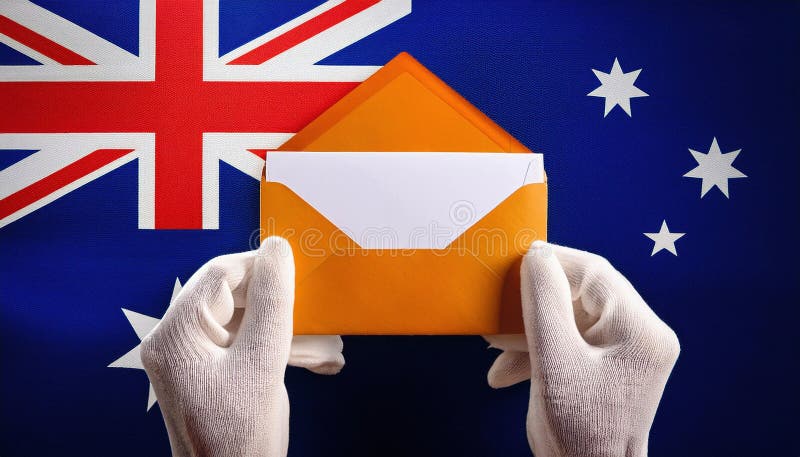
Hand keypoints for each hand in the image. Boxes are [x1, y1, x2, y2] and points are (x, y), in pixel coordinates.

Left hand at [140, 237, 343, 456]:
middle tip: (311, 305)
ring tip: (319, 338)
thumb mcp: (262, 363)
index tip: (299, 266)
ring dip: (280, 323)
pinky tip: (306, 354)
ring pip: (240, 316)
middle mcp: (174, 341)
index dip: (260, 264)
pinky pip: (241, 338)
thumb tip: (277, 249)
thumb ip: (271, 301)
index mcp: (175, 336)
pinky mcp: (205, 369)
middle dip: (274, 298)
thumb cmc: (239, 437)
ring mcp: (188, 356)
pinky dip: (273, 342)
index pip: (219, 274)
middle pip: (228, 293)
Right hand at [485, 242, 679, 456]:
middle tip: (499, 304)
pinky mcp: (609, 365)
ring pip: (570, 316)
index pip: (594, 273)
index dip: (550, 262)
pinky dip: (539, 347)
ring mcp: (626, 350)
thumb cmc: (579, 433)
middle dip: (533, 301)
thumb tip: (535, 255)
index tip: (512, 259)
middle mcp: (641, 334)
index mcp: (640, 330)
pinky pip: (570, 339)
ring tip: (496, 343)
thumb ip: (543, 304)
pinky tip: (508, 366)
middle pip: (580, 294)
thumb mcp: (554, 363)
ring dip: (530, 327)